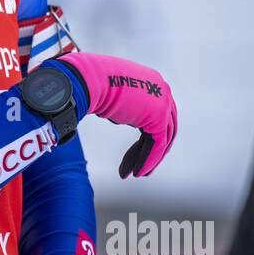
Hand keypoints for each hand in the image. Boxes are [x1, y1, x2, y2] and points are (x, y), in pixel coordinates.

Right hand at [51, 51, 176, 177]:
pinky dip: (148, 160)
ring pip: (161, 139)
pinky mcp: (158, 116)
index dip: (146, 138)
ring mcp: (162, 102)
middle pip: (162, 129)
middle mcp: (161, 90)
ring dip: (148, 159)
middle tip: (140, 168)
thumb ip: (122, 104)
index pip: (155, 115)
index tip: (134, 154)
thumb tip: (117, 115)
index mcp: (151, 82)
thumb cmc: (92, 83)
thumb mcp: (112, 94)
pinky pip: (157, 144)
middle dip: (150, 151)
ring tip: (136, 174)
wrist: (90, 80)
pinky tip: (137, 172)